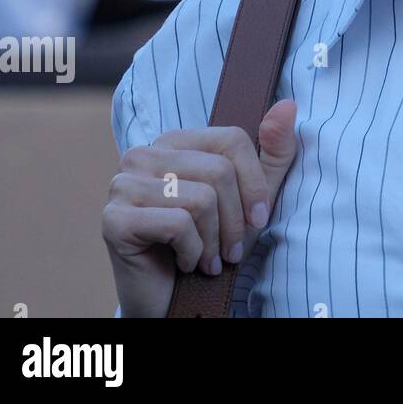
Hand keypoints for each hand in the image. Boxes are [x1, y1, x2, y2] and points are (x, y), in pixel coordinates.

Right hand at [102, 100, 298, 316]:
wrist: (173, 299)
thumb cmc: (214, 242)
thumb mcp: (254, 195)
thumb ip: (273, 150)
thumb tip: (288, 104)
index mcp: (174, 141)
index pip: (232, 139)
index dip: (254, 182)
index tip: (258, 217)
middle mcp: (142, 155)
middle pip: (218, 171)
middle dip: (235, 219)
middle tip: (232, 250)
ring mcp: (122, 185)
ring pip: (200, 199)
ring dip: (215, 240)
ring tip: (211, 258)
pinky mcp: (114, 219)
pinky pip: (177, 224)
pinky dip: (193, 251)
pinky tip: (186, 262)